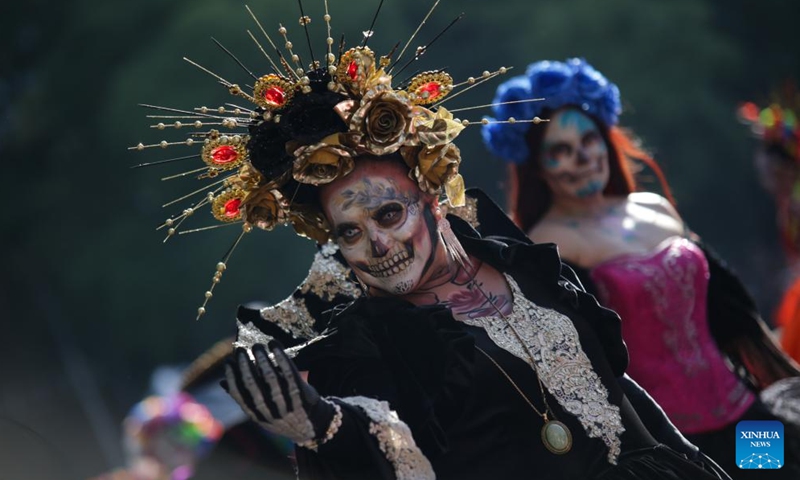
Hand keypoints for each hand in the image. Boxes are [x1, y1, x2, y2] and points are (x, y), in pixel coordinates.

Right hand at [221, 341, 335, 445]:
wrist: (314, 426)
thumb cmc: (282, 414)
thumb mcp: (263, 413)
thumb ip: (245, 398)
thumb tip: (222, 381)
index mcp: (258, 416)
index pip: (240, 396)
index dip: (233, 378)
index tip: (228, 362)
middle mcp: (271, 413)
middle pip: (254, 386)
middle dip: (245, 366)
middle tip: (240, 350)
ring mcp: (287, 406)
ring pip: (271, 379)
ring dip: (262, 360)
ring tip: (257, 346)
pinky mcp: (302, 396)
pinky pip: (290, 374)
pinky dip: (281, 358)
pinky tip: (275, 346)